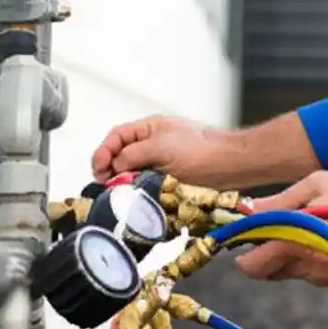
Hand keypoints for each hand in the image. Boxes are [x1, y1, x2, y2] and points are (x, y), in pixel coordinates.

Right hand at [91, 116, 227, 184]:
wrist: (229, 166)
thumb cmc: (201, 150)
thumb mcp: (160, 146)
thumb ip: (133, 154)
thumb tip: (115, 167)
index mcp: (149, 129)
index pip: (116, 137)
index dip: (103, 152)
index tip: (98, 170)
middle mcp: (152, 145)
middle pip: (121, 156)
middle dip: (110, 169)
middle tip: (106, 185)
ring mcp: (160, 163)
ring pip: (132, 173)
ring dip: (123, 183)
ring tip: (118, 193)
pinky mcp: (168, 180)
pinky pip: (145, 186)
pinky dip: (137, 192)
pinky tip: (134, 199)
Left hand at [234, 172, 327, 286]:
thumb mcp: (317, 186)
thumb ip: (280, 201)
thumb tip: (250, 210)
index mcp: (301, 244)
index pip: (254, 263)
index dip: (242, 250)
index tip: (238, 236)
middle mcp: (313, 270)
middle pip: (269, 272)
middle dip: (263, 253)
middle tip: (267, 228)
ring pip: (293, 273)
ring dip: (288, 255)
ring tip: (304, 225)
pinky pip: (318, 274)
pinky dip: (313, 259)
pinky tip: (327, 236)